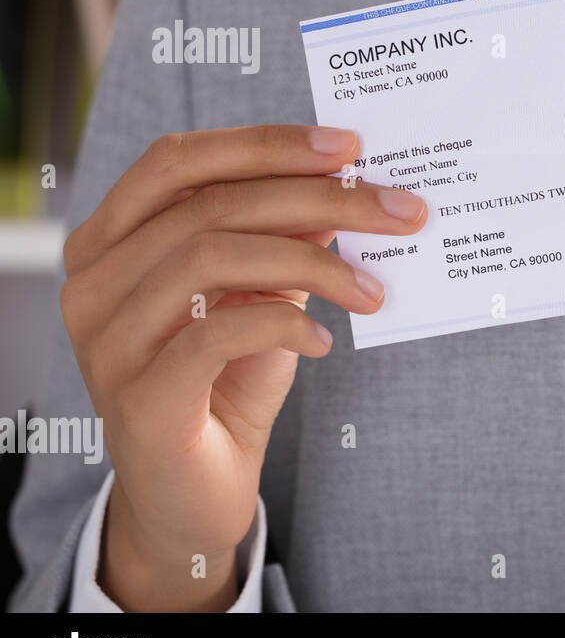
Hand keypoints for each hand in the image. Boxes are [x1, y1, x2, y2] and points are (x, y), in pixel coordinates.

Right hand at [59, 125, 425, 609]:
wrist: (195, 492)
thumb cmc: (227, 381)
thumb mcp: (261, 293)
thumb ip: (284, 237)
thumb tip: (344, 182)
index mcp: (111, 239)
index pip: (178, 160)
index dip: (266, 144)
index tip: (350, 147)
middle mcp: (93, 282)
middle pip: (209, 204)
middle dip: (319, 199)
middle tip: (400, 211)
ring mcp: (106, 341)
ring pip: (210, 256)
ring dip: (312, 262)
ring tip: (371, 288)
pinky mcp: (139, 398)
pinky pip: (217, 332)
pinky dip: (285, 323)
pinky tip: (326, 339)